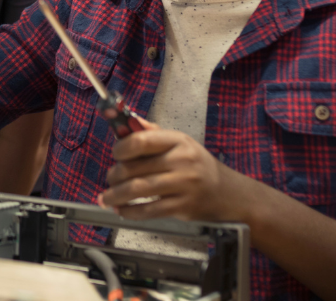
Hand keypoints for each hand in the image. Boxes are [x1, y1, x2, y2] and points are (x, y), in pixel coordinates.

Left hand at [100, 120, 254, 222]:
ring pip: (138, 190)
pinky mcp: (183, 207)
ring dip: (116, 195)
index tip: (115, 154)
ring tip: (107, 198)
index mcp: (177, 141)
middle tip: (110, 179)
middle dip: (115, 175)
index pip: (141, 140)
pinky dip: (130, 212)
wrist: (228, 193)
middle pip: (135, 168)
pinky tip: (122, 210)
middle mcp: (181, 161)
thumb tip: (126, 122)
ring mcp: (183, 185)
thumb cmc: (198, 165)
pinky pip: (149, 210)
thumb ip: (152, 134)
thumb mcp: (180, 143)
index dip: (121, 148)